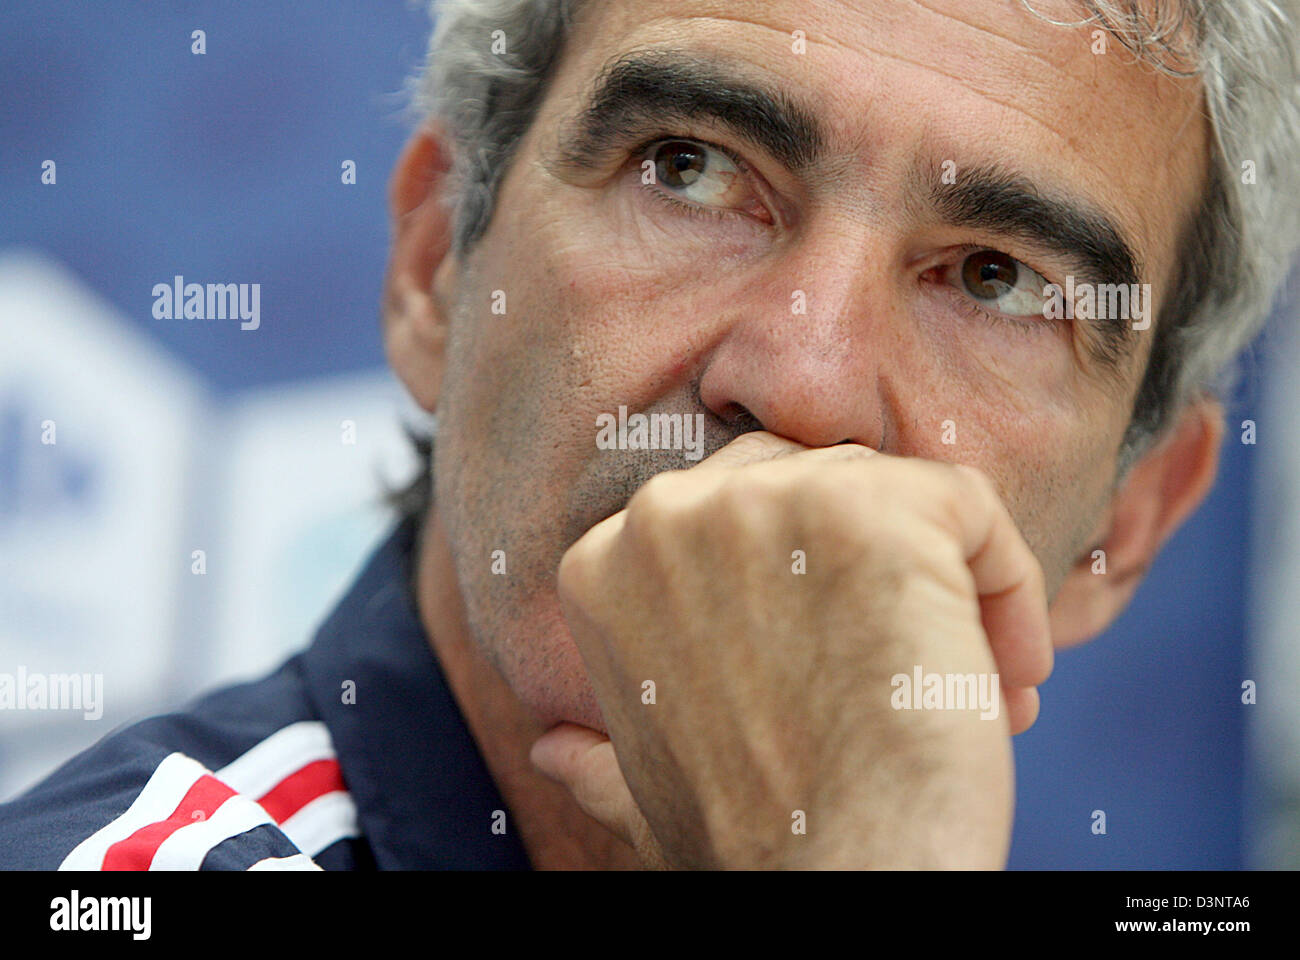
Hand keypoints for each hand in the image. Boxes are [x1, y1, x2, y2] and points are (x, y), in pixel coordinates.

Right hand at [531, 432, 1052, 867]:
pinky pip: (968, 503)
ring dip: (952, 584)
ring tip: (977, 685)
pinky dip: (1008, 582)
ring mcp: (767, 500)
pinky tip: (1009, 672)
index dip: (811, 591)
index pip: (736, 511)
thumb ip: (598, 753)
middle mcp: (667, 509)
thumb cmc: (756, 847)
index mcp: (604, 560)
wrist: (837, 888)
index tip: (847, 677)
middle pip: (817, 482)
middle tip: (917, 678)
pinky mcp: (876, 510)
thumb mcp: (646, 789)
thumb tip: (553, 753)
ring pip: (895, 490)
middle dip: (880, 580)